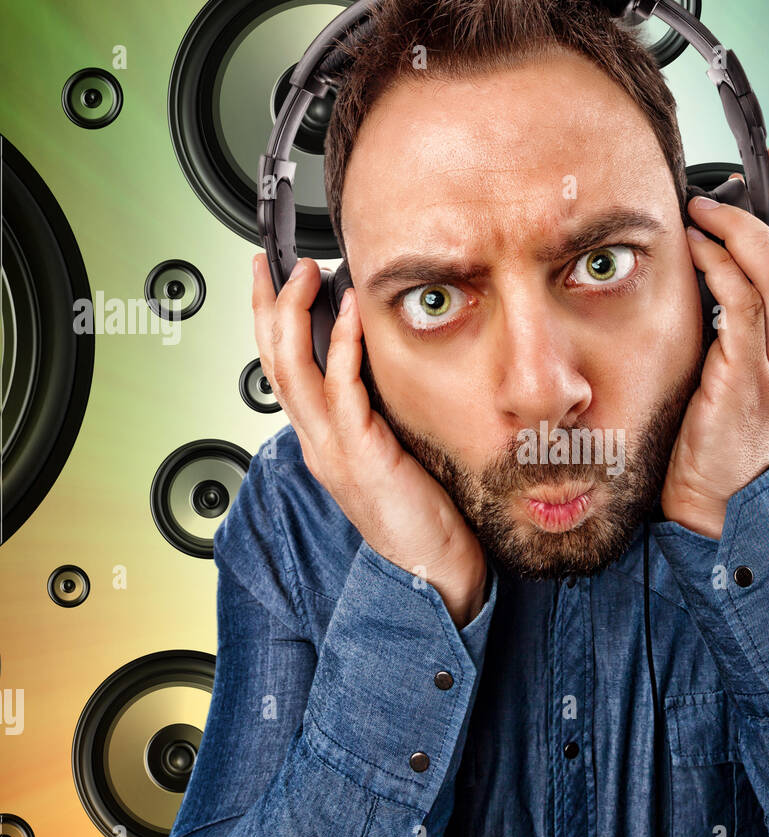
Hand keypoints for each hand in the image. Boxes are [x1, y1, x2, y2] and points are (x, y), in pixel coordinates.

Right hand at [251, 253, 487, 626]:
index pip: (281, 371)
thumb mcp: (391, 451)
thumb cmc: (421, 518)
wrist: (432, 574)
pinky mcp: (360, 456)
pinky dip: (341, 346)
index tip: (270, 280)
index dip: (268, 322)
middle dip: (268, 306)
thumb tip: (384, 364)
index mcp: (322, 442)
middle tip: (275, 263)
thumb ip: (377, 410)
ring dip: (295, 315)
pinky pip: (341, 391)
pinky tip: (349, 314)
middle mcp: (317, 444)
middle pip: (273, 363)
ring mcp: (333, 451)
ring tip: (308, 274)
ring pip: (292, 371)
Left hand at [660, 137, 768, 539]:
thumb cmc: (703, 441)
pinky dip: (723, 271)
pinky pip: (745, 309)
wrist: (711, 502)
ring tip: (706, 207)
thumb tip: (687, 268)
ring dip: (742, 231)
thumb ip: (713, 323)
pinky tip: (698, 251)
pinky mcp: (747, 380)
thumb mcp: (715, 371)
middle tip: (764, 158)